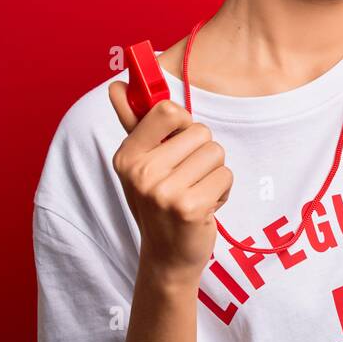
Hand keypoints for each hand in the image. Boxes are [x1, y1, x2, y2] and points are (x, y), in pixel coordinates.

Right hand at [107, 82, 233, 288]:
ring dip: (213, 173)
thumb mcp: (140, 164)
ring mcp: (164, 191)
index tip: (177, 142)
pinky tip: (204, 207)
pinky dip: (222, 191)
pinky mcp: (190, 207)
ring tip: (195, 192)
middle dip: (202, 153)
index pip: (167, 110)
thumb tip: (116, 85)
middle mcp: (140, 172)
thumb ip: (134, 122)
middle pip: (200, 131)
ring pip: (216, 153)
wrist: (167, 257)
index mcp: (126, 155)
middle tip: (186, 178)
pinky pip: (226, 176)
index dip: (182, 123)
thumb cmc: (158, 203)